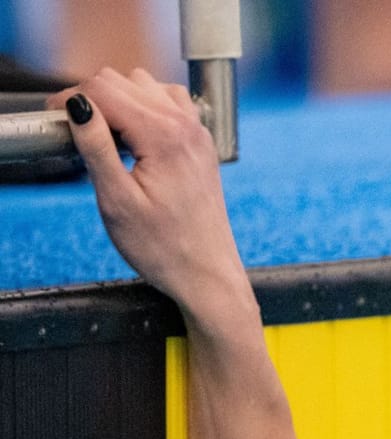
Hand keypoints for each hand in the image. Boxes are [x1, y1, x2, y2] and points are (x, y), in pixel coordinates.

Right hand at [48, 69, 250, 324]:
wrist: (207, 275)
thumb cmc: (164, 249)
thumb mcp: (117, 201)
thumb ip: (96, 148)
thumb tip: (78, 106)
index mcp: (164, 136)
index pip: (103, 89)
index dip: (71, 100)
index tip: (55, 121)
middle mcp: (186, 126)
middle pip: (123, 81)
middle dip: (92, 98)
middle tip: (74, 132)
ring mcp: (198, 133)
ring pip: (146, 86)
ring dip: (119, 99)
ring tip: (105, 137)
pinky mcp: (201, 144)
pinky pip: (170, 102)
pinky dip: (146, 106)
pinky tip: (134, 136)